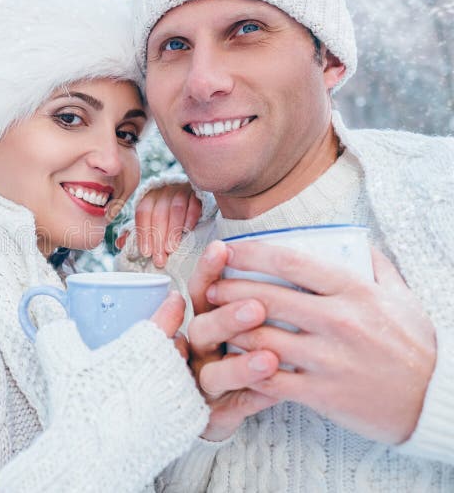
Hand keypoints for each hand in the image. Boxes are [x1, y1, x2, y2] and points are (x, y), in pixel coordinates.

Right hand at [0, 291, 208, 492]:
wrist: (95, 457)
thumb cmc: (80, 406)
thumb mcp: (62, 362)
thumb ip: (59, 334)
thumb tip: (55, 321)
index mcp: (147, 342)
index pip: (171, 311)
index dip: (171, 305)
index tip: (171, 303)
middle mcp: (173, 362)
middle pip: (180, 343)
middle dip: (169, 346)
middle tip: (150, 359)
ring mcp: (187, 391)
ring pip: (187, 372)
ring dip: (175, 376)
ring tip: (152, 389)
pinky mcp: (195, 418)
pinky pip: (192, 401)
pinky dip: (180, 402)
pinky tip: (162, 408)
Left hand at [116, 183, 201, 267]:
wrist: (191, 197)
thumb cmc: (167, 214)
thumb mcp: (150, 221)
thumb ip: (137, 232)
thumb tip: (120, 243)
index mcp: (148, 197)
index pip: (142, 214)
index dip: (143, 234)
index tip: (146, 253)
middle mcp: (163, 192)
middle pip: (158, 214)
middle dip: (158, 239)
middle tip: (160, 259)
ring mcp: (181, 190)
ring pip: (175, 209)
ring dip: (172, 231)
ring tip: (171, 249)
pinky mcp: (197, 193)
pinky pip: (193, 204)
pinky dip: (190, 218)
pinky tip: (188, 231)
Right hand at [186, 240, 280, 441]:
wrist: (224, 407)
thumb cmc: (239, 354)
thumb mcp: (244, 321)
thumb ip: (258, 292)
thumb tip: (289, 256)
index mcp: (208, 320)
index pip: (202, 290)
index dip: (208, 271)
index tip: (221, 249)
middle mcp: (201, 350)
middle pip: (200, 330)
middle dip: (225, 318)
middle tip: (255, 308)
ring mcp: (207, 382)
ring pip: (212, 374)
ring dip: (239, 365)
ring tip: (269, 358)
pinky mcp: (216, 414)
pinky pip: (232, 408)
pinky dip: (251, 399)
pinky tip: (272, 393)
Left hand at [212, 242, 436, 443]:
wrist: (437, 401)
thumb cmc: (416, 346)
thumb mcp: (400, 297)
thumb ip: (374, 266)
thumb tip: (352, 240)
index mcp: (355, 291)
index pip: (290, 262)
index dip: (251, 253)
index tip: (228, 250)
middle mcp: (338, 321)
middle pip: (266, 298)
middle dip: (228, 290)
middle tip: (209, 289)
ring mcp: (328, 358)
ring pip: (260, 338)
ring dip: (229, 329)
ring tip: (212, 323)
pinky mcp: (321, 393)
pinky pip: (270, 379)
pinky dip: (245, 369)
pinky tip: (230, 362)